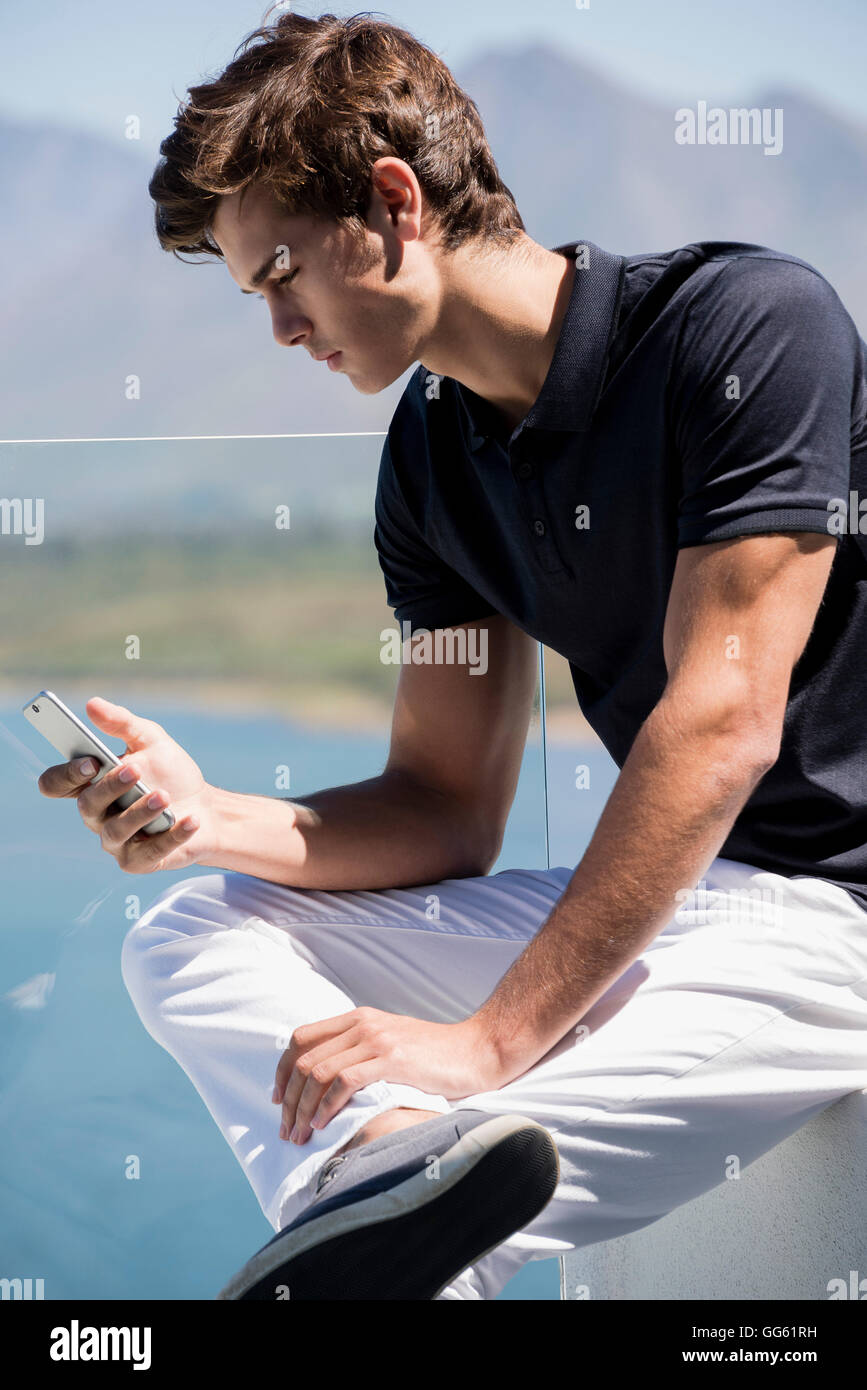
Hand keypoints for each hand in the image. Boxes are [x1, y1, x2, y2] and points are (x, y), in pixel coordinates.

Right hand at [37, 695, 215, 874]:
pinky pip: (149, 853)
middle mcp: (96, 816)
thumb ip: (122, 724)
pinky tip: (190, 820)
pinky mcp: (140, 862)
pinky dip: (171, 836)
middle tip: (135, 770)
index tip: (89, 760)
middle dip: (110, 787)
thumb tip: (92, 704)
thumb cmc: (172, 774)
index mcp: (90, 784)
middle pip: (87, 806)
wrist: (208, 808)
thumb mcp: (151, 741)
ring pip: (115, 831)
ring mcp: (116, 842)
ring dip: (139, 813)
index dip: (65, 775)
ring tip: (164, 797)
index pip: (55, 783)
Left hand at [272, 1008, 505, 1143]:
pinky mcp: (391, 1059)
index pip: (301, 1038)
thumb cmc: (437, 1055)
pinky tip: (323, 1125)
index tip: (279, 1100)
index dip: (282, 1070)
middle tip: (286, 1129)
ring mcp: (376, 1040)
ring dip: (303, 1108)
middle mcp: (362, 1024)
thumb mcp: (391, 1043)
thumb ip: (361, 1051)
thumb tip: (328, 1081)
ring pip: (318, 1071)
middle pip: (303, 1058)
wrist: (478, 1051)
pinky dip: (326, 1105)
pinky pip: (343, 1081)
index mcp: (358, 1018)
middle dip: (288, 1098)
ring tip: (300, 1134)